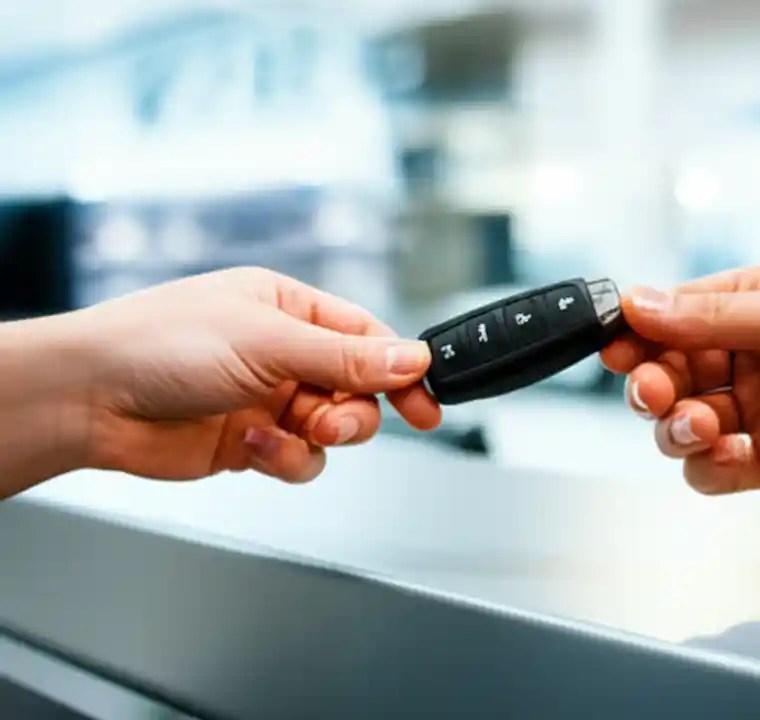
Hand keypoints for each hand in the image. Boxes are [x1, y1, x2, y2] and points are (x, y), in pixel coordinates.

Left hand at [70, 268, 438, 483]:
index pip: (368, 338)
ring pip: (334, 430)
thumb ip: (347, 359)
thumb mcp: (268, 342)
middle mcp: (284, 352)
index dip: (401, 370)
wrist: (92, 399)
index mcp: (290, 308)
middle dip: (355, 411)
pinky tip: (250, 446)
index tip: (428, 402)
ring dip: (320, 438)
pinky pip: (299, 460)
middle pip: (360, 389)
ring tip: (291, 432)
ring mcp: (269, 399)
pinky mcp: (251, 442)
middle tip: (335, 421)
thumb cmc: (160, 344)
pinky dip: (284, 459)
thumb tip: (413, 359)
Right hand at [602, 260, 759, 495]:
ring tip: (703, 427)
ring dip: (678, 429)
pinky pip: (719, 470)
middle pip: (671, 373)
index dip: (640, 333)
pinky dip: (711, 468)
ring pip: (685, 425)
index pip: (676, 316)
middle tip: (654, 392)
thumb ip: (713, 317)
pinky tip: (733, 455)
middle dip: (652, 384)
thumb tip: (637, 302)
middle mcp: (755, 356)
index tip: (615, 348)